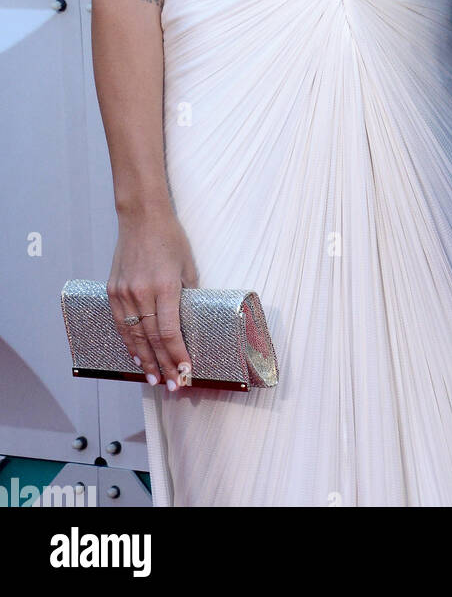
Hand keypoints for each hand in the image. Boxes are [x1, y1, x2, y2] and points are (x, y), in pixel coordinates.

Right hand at [108, 208, 198, 389]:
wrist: (142, 217)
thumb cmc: (170, 238)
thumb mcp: (187, 265)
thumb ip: (186, 294)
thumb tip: (187, 321)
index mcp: (164, 287)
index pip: (169, 331)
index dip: (177, 355)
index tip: (186, 372)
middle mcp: (142, 293)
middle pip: (152, 339)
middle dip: (164, 365)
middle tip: (173, 385)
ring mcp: (124, 293)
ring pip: (134, 336)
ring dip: (145, 360)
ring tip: (155, 379)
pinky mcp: (112, 290)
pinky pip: (121, 324)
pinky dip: (129, 343)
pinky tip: (136, 356)